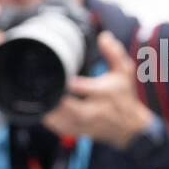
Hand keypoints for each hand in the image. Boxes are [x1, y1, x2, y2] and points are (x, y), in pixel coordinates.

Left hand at [42, 30, 154, 149]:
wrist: (130, 126)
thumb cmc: (124, 94)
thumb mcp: (124, 71)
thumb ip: (113, 53)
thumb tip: (104, 36)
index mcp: (105, 93)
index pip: (86, 88)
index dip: (72, 83)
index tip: (62, 77)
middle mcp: (96, 110)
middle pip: (75, 110)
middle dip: (58, 102)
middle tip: (43, 91)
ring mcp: (87, 124)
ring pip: (65, 123)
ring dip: (50, 114)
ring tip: (38, 101)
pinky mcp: (80, 132)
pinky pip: (62, 130)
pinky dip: (51, 123)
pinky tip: (42, 112)